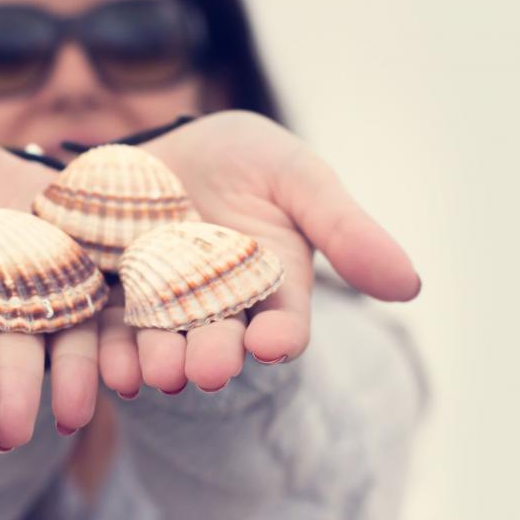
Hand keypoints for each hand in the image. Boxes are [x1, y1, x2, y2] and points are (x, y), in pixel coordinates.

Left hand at [96, 111, 421, 396]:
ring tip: (154, 371)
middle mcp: (218, 305)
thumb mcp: (298, 178)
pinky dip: (111, 349)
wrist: (169, 148)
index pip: (282, 323)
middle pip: (219, 340)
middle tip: (205, 369)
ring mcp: (164, 303)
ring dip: (160, 359)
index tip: (273, 342)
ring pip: (165, 341)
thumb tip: (410, 285)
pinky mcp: (114, 295)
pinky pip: (111, 326)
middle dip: (214, 355)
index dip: (280, 336)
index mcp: (271, 285)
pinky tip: (109, 363)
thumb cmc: (245, 158)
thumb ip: (346, 229)